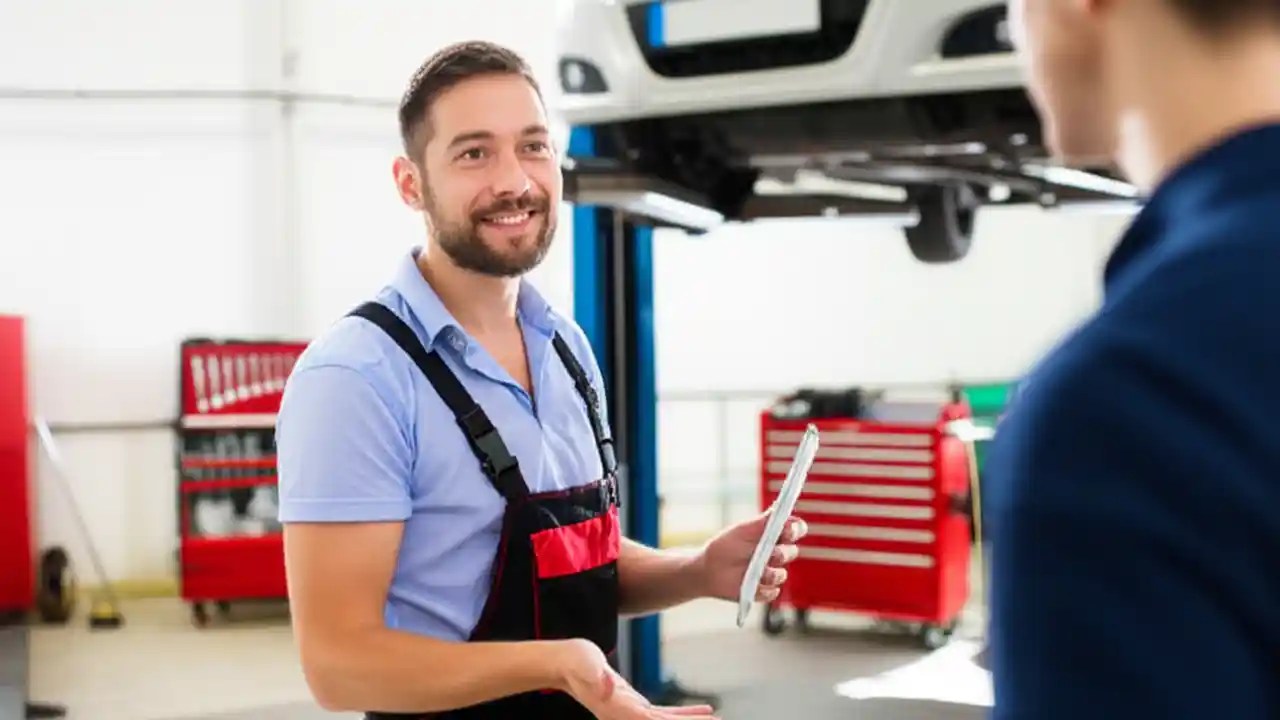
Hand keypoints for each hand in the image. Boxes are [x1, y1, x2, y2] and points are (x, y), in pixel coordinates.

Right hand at [556, 639, 717, 718]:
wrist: (562, 663)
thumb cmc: (572, 661)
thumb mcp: (583, 662)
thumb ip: (593, 674)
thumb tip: (605, 685)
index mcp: (619, 709)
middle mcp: (626, 717)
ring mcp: (630, 713)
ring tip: (716, 719)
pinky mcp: (633, 705)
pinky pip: (663, 715)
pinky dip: (683, 715)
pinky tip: (702, 711)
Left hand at [698, 509, 807, 602]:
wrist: (708, 570)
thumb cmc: (726, 546)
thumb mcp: (743, 531)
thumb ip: (763, 521)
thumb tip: (780, 507)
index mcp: (773, 535)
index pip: (795, 530)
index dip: (796, 529)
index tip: (789, 530)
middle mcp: (775, 554)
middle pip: (792, 552)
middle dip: (783, 553)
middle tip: (771, 554)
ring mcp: (771, 573)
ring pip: (782, 575)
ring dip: (771, 573)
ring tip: (756, 572)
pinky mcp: (764, 591)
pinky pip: (772, 593)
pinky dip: (763, 590)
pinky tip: (751, 585)